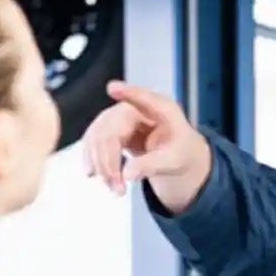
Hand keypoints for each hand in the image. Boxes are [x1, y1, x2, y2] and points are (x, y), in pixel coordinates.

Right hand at [82, 81, 210, 199]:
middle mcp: (137, 109)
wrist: (178, 156)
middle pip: (110, 127)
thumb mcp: (174, 161)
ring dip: (100, 164)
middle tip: (116, 184)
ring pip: (97, 136)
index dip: (126, 92)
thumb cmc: (181, 151)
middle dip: (108, 160)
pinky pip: (94, 143)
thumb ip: (153, 164)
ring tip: (114, 186)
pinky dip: (95, 161)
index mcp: (161, 108)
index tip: (113, 88)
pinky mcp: (111, 130)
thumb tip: (127, 174)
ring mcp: (121, 118)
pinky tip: (99, 175)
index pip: (142, 97)